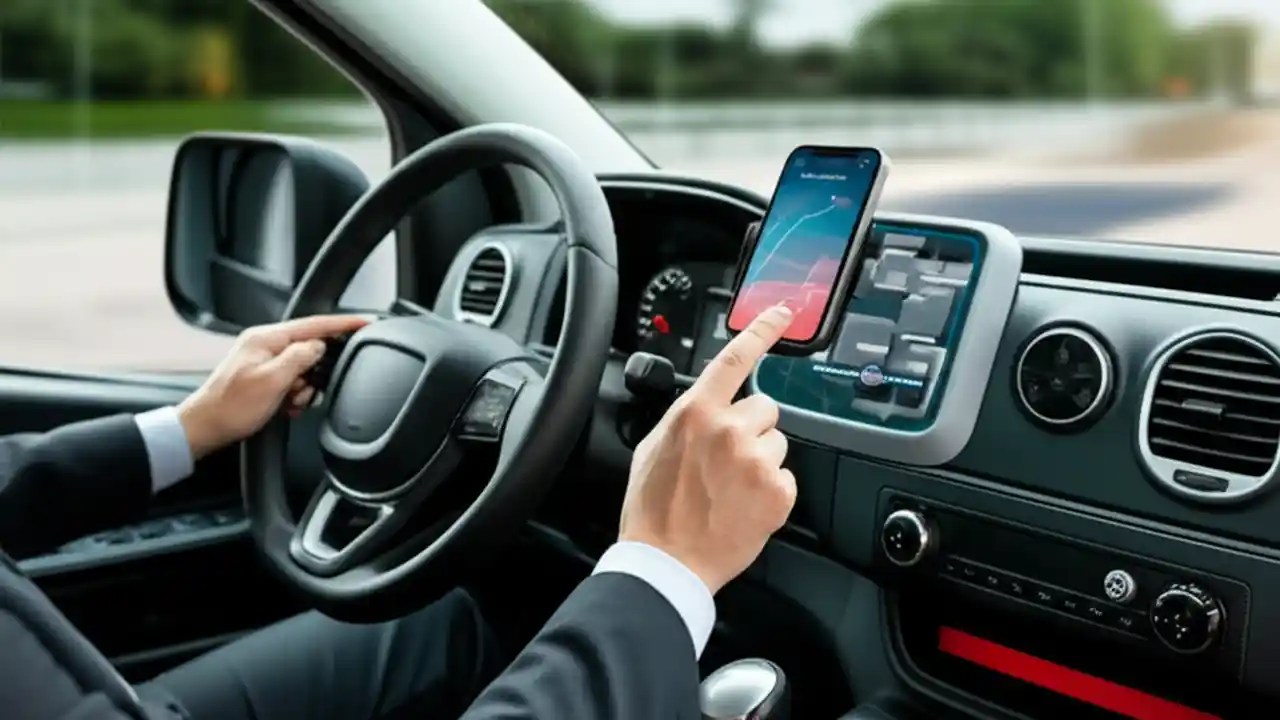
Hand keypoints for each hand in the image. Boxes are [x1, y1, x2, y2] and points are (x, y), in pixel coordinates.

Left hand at [177, 315, 369, 459]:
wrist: (205, 428)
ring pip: (303, 368)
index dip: (343, 324)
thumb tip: (320, 346)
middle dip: (316, 372)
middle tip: (306, 391)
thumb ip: (300, 357)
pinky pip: (292, 380)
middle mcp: (265, 344)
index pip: (314, 325)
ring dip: (303, 388)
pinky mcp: (263, 376)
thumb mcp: (272, 381)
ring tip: (289, 403)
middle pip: (310, 348)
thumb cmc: (231, 407)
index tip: (365, 323)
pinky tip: (285, 406)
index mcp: (266, 338)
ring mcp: (263, 360)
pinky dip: (294, 394)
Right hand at [619, 304, 796, 593]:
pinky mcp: (777, 491)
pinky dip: (770, 493)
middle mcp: (729, 429)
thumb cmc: (653, 509)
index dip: (763, 330)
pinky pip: (786, 478)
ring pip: (777, 444)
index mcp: (695, 412)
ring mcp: (756, 460)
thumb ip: (686, 419)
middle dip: (752, 430)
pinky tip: (743, 507)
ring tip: (731, 489)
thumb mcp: (653, 447)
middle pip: (765, 408)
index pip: (736, 358)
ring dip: (761, 462)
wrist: (667, 562)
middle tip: (726, 462)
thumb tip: (703, 408)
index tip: (784, 312)